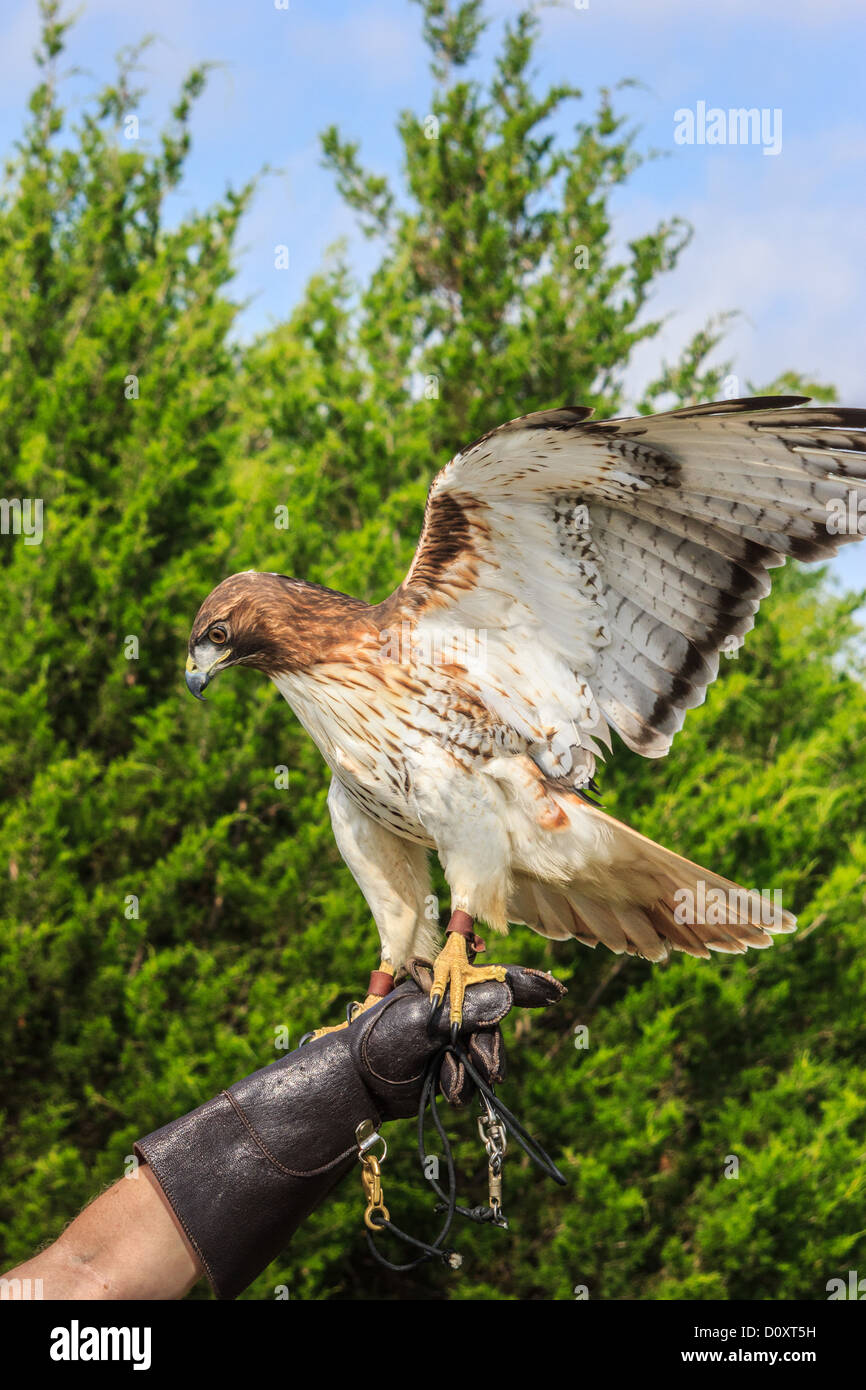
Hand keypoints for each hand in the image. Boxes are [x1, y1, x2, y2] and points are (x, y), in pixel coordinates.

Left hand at [348, 957, 565, 1116]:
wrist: (356, 1087)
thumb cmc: (379, 1042)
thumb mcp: (421, 1022)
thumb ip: (466, 1011)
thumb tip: (507, 996)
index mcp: (444, 987)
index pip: (492, 980)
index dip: (527, 984)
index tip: (558, 991)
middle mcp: (452, 1011)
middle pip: (494, 1025)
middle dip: (490, 1049)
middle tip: (488, 1070)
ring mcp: (451, 1041)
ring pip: (486, 1055)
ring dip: (475, 1072)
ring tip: (451, 1084)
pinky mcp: (449, 1069)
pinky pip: (473, 1078)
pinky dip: (462, 1085)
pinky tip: (443, 1089)